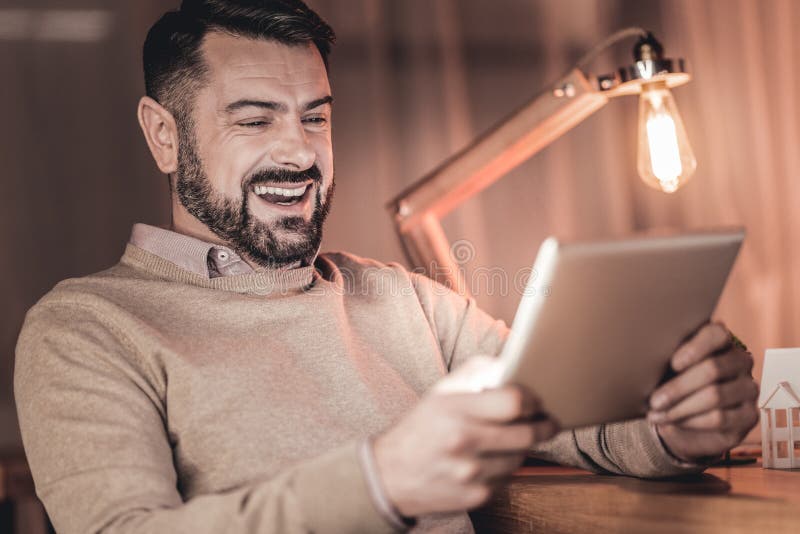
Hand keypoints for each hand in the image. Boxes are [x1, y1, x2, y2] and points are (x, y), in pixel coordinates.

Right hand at [373, 357, 558, 516]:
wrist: (389, 475)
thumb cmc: (420, 428)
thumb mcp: (440, 392)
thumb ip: (477, 372)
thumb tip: (512, 365)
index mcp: (456, 410)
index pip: (514, 402)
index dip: (532, 400)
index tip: (536, 400)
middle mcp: (464, 442)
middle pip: (527, 434)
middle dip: (543, 426)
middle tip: (549, 421)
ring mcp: (471, 473)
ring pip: (520, 458)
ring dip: (522, 448)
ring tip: (513, 438)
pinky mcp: (475, 497)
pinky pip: (507, 479)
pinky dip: (505, 468)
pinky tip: (491, 460)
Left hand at [647, 322, 758, 461]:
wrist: (681, 420)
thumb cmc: (668, 382)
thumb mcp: (662, 366)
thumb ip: (662, 354)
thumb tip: (642, 351)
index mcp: (720, 340)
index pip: (716, 334)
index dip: (695, 348)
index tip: (672, 364)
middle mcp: (740, 360)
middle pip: (713, 369)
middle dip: (678, 387)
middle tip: (653, 401)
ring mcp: (749, 388)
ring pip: (716, 396)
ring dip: (680, 407)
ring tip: (655, 414)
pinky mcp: (750, 415)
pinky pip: (721, 418)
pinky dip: (692, 421)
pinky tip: (672, 423)